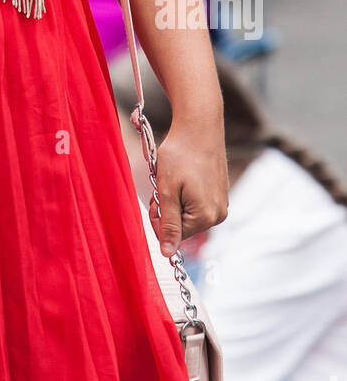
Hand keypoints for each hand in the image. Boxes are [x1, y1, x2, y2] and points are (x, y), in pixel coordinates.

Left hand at [147, 123, 228, 257]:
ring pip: (188, 212)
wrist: (199, 125)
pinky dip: (186, 191)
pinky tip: (185, 173)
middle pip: (183, 225)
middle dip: (168, 208)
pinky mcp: (221, 192)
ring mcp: (222, 203)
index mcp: (206, 217)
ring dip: (176, 198)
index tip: (157, 195)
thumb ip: (168, 224)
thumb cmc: (180, 155)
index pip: (174, 235)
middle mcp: (219, 215)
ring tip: (175, 176)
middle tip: (164, 183)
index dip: (159, 217)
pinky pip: (197, 201)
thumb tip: (168, 254)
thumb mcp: (167, 190)